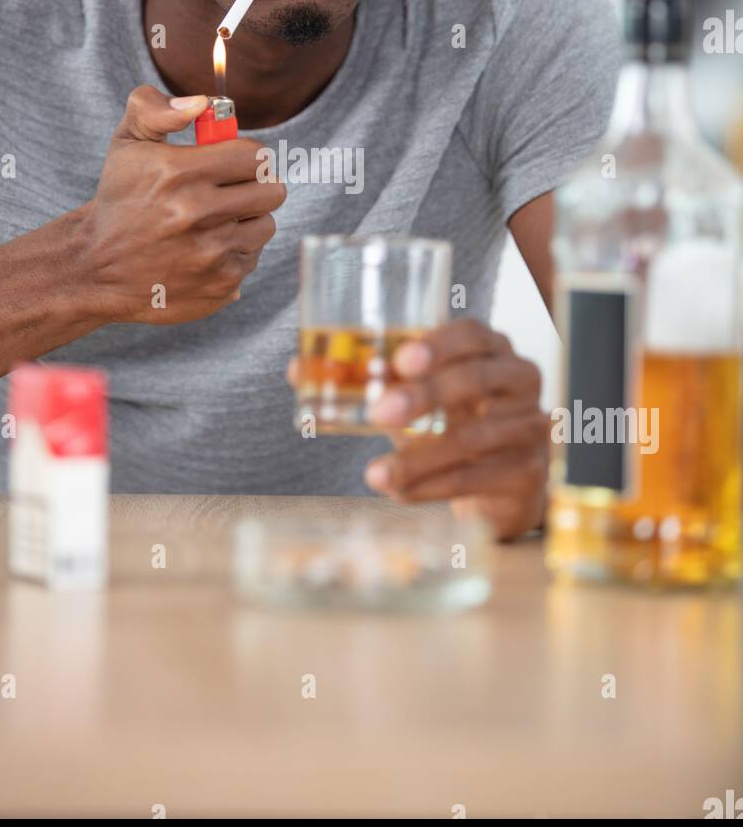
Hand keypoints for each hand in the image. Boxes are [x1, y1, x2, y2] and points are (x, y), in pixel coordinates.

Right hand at [80, 85, 286, 324]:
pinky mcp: (220, 284)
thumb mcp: (126, 143)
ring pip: (266, 224)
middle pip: (272, 190)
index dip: (250, 155)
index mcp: (177, 172)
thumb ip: (156, 108)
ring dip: (247, 219)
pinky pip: (253, 257)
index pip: (255, 156)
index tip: (236, 161)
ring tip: (216, 219)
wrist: (95, 266)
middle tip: (235, 188)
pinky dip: (236, 251)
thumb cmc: (119, 198)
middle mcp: (196, 213)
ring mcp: (211, 253)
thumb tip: (200, 103)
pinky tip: (206, 248)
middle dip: (257, 184)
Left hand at [289, 319, 548, 540]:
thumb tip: (297, 368)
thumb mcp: (413, 394)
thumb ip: (366, 379)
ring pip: (473, 437)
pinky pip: (477, 477)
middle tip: (378, 413)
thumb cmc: (451, 419)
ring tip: (375, 474)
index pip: (473, 334)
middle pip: (477, 379)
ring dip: (418, 457)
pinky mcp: (527, 472)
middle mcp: (519, 380)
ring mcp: (529, 426)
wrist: (501, 479)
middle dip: (425, 396)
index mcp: (491, 349)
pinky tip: (399, 492)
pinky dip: (431, 487)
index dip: (439, 344)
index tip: (400, 362)